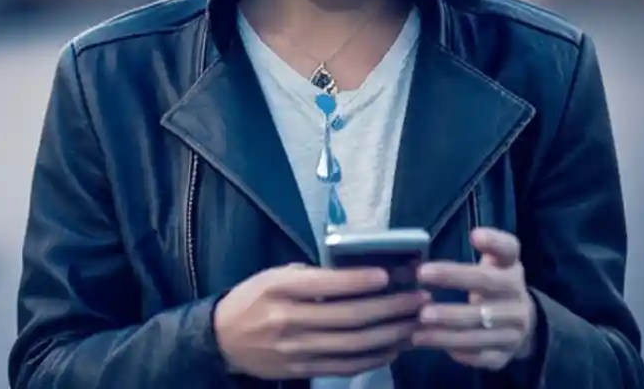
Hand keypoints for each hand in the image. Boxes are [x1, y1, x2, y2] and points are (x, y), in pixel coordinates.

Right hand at [213, 263, 428, 379]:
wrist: (223, 339)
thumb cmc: (253, 299)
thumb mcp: (274, 276)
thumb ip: (312, 276)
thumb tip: (358, 273)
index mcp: (279, 289)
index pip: (325, 285)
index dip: (359, 281)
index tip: (390, 275)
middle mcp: (288, 320)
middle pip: (349, 317)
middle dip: (390, 308)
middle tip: (420, 298)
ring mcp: (297, 349)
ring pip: (354, 345)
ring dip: (391, 334)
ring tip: (416, 321)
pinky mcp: (303, 370)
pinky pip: (346, 366)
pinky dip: (375, 357)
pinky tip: (395, 346)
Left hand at [413, 228, 537, 370]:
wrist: (521, 323)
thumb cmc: (493, 284)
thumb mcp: (491, 263)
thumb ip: (472, 252)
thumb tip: (432, 250)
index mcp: (511, 269)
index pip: (508, 251)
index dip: (493, 242)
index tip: (474, 235)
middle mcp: (518, 297)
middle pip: (486, 289)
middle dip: (454, 283)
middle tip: (422, 289)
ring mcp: (514, 329)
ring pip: (479, 329)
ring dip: (446, 330)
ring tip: (417, 328)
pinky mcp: (504, 355)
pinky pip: (479, 355)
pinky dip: (454, 350)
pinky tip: (429, 343)